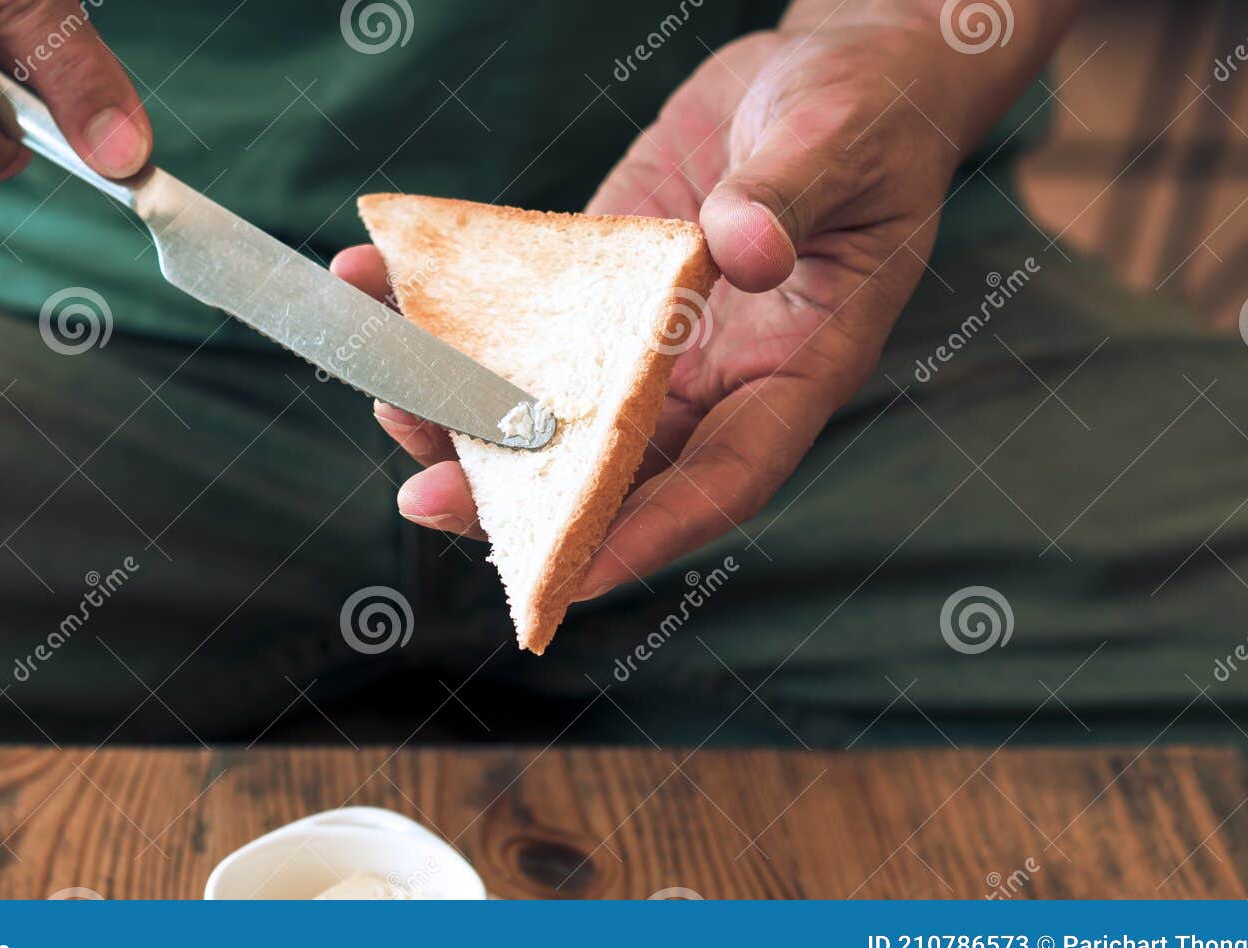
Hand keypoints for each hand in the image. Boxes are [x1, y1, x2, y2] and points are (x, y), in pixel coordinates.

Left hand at [333, 6, 1068, 600]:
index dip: (643, 535)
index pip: (719, 481)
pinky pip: (523, 317)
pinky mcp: (598, 285)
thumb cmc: (868, 114)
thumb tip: (741, 251)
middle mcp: (714, 376)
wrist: (832, 70)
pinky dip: (454, 313)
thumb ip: (791, 198)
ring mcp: (649, 338)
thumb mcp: (841, 146)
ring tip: (390, 392)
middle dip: (519, 498)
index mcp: (794, 371)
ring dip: (467, 415)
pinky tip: (379, 282)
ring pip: (554, 408)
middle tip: (425, 501)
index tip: (563, 577)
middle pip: (613, 469)